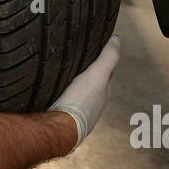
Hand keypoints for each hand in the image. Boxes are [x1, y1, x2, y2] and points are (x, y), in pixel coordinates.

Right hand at [49, 35, 121, 151]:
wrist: (58, 129)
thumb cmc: (79, 103)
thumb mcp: (97, 75)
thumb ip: (108, 58)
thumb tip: (117, 40)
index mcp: (102, 94)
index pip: (106, 73)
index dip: (102, 60)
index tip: (95, 49)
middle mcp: (92, 105)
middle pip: (91, 84)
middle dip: (86, 73)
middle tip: (76, 60)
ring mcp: (77, 114)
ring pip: (76, 94)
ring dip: (72, 85)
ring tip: (61, 74)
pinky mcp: (61, 119)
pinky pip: (63, 102)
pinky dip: (60, 95)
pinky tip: (51, 92)